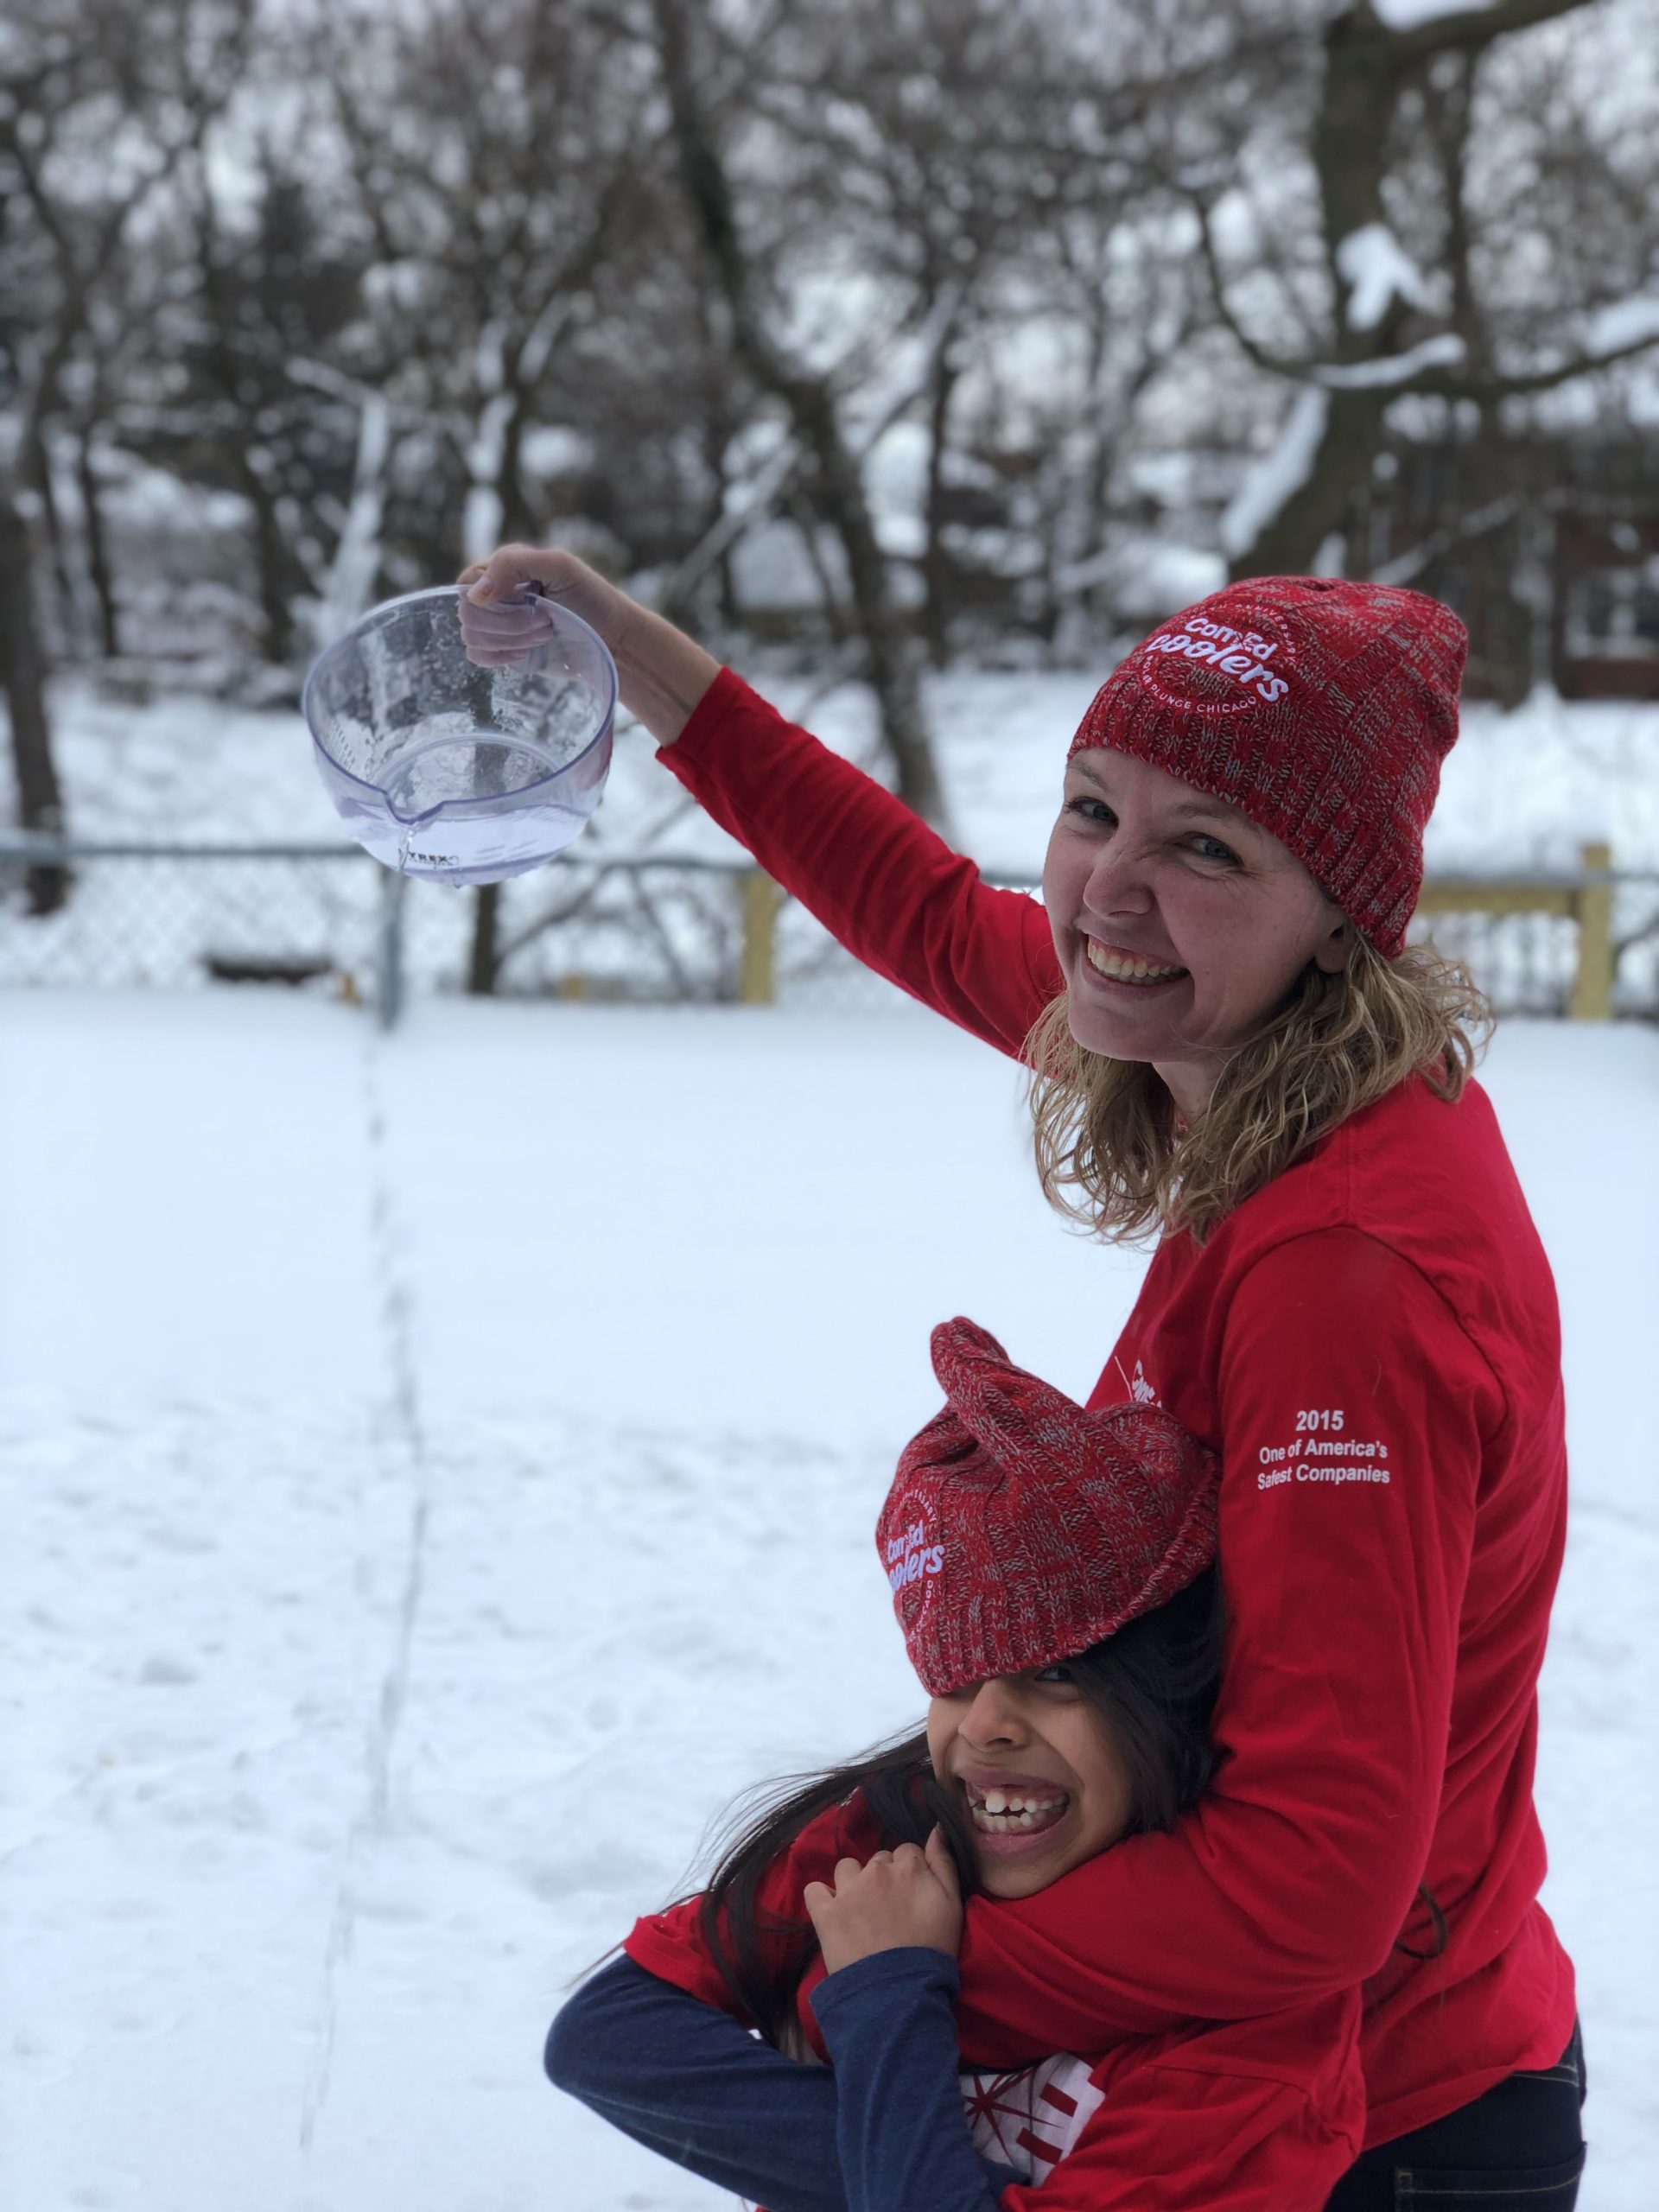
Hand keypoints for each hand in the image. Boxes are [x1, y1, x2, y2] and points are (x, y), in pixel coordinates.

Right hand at [455, 542, 719, 745]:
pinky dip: (499, 658)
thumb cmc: (590, 598)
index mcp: (503, 568)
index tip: (527, 601)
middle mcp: (494, 594)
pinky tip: (525, 654)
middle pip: (469, 613)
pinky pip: (475, 655)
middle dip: (510, 623)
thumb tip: (474, 595)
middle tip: (546, 622)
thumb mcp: (559, 566)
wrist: (611, 639)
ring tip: (543, 634)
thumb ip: (513, 565)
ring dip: (511, 640)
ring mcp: (496, 623)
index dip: (490, 598)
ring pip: (472, 636)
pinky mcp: (501, 650)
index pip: (467, 583)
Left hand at [802, 1826, 961, 1973]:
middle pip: (878, 1860)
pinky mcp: (825, 1912)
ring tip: (860, 1910)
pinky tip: (831, 1912)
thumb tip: (936, 1827)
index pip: (907, 1852)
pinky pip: (814, 1890)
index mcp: (908, 1866)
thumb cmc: (932, 1949)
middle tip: (889, 1908)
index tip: (911, 1895)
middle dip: (883, 1877)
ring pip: (846, 1868)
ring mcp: (848, 1889)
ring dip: (852, 1882)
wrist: (899, 1991)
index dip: (910, 1872)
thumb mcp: (952, 1905)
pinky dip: (821, 1898)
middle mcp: (876, 1870)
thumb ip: (944, 1862)